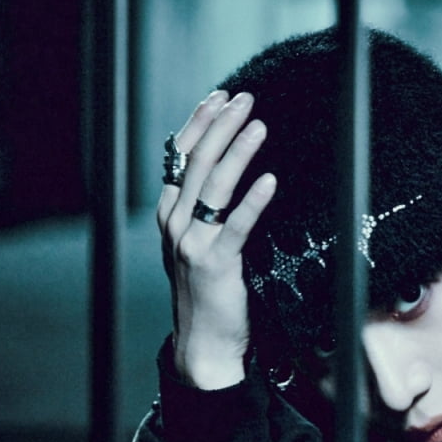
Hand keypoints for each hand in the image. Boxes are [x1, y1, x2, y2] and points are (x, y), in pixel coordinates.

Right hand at [156, 90, 276, 389]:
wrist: (205, 343)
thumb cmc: (211, 291)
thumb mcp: (201, 243)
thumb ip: (208, 210)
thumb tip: (232, 169)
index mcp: (171, 214)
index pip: (181, 157)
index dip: (200, 124)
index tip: (220, 98)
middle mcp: (175, 224)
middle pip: (198, 163)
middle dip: (221, 127)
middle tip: (245, 99)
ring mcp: (192, 244)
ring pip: (214, 187)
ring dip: (238, 152)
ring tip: (259, 125)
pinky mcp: (215, 265)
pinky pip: (236, 226)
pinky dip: (253, 201)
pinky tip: (270, 180)